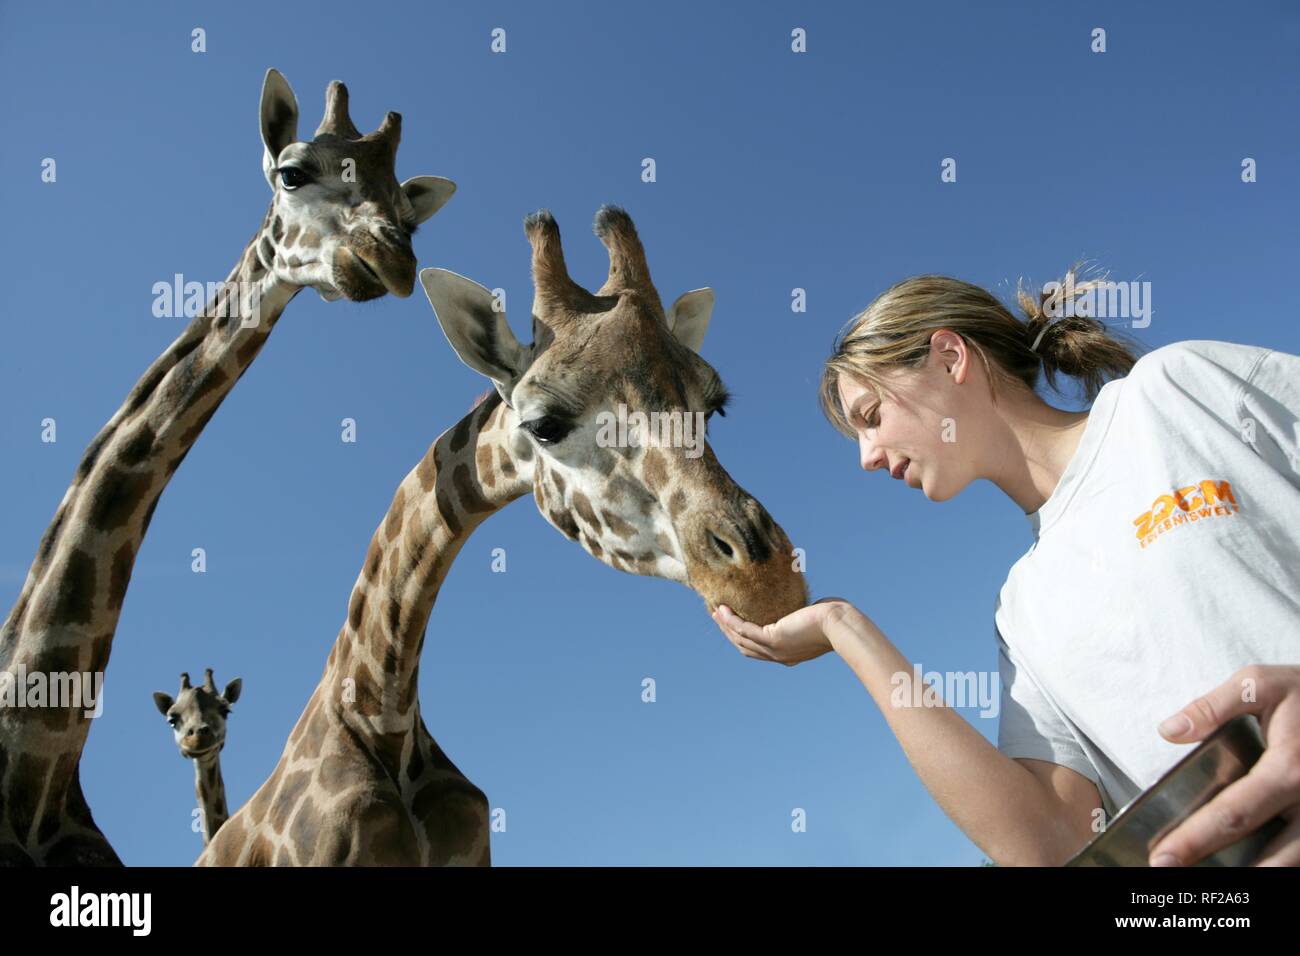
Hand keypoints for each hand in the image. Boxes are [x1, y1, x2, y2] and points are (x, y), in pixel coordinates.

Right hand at [711, 597, 852, 666]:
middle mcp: (779, 655)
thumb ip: (803, 614)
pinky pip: (745, 630)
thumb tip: (801, 601)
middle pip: (745, 646)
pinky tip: (723, 609)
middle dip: (729, 632)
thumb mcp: (815, 618)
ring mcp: (774, 649)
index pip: (759, 649)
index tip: (732, 623)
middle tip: (718, 616)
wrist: (841, 625)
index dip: (743, 638)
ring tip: (715, 611)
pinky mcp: (773, 638)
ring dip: (726, 625)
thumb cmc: (836, 619)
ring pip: (741, 639)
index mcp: (788, 654)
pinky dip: (731, 621)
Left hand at [1148, 664, 1299, 866]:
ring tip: (1208, 884)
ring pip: (1292, 862)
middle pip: (1264, 853)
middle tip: (1171, 876)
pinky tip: (1246, 867)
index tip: (1163, 856)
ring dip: (1253, 875)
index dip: (1196, 838)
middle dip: (1215, 868)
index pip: (1233, 813)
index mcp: (1289, 770)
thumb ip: (1213, 706)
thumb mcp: (1259, 683)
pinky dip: (1277, 864)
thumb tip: (1171, 731)